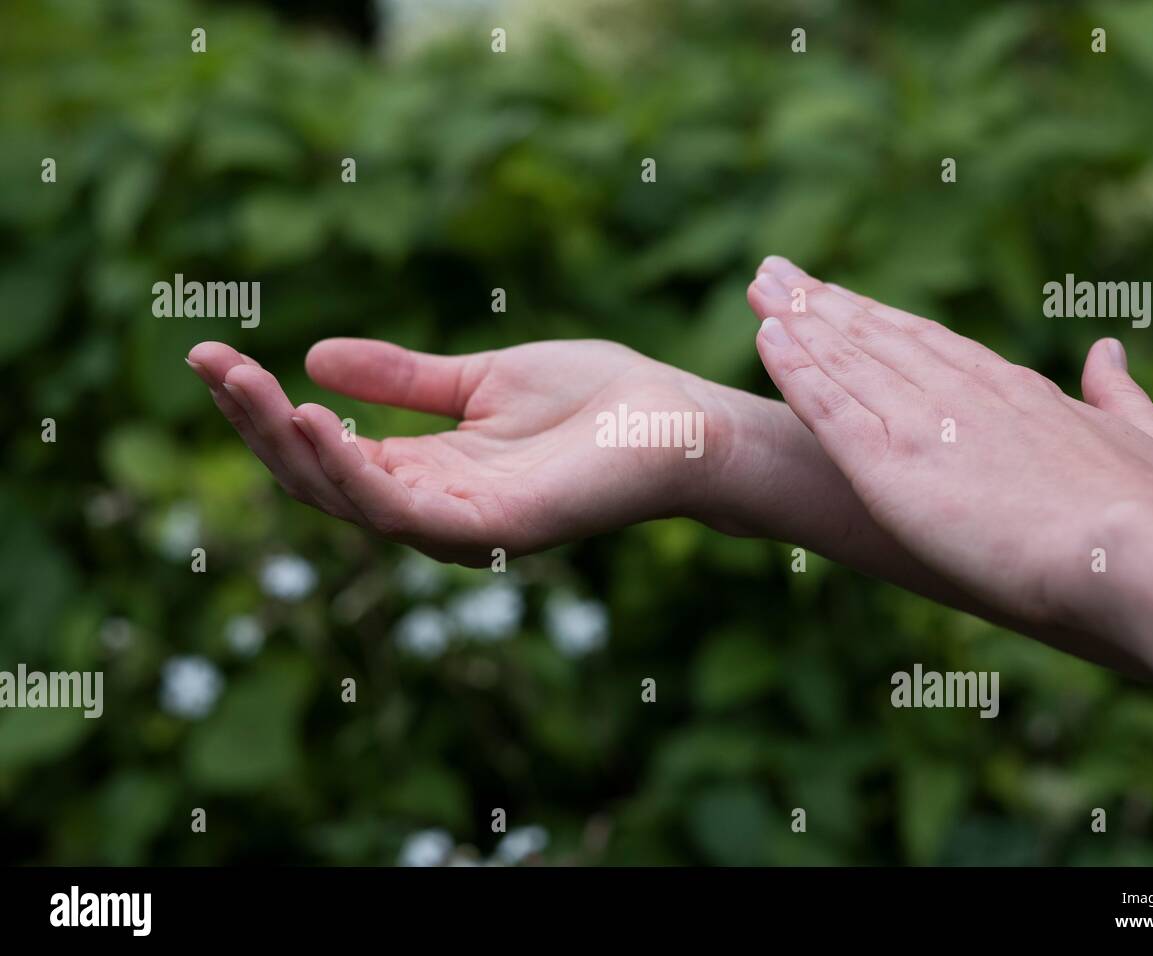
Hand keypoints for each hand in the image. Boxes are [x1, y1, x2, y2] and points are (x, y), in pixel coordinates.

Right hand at [186, 338, 726, 563]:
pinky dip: (353, 471)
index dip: (265, 409)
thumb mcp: (480, 379)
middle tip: (208, 362)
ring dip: (288, 444)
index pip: (325, 450)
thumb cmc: (595, 398)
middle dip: (257, 424)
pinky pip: (404, 511)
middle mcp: (434, 507)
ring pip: (349, 499)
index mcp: (428, 470)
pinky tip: (314, 420)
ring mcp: (463, 526)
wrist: (678, 416)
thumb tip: (315, 357)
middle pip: (320, 479)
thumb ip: (404, 380)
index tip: (212, 354)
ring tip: (245, 385)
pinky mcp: (498, 532)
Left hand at [746, 256, 1152, 633]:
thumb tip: (1107, 350)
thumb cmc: (1147, 508)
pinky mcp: (889, 463)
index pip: (927, 340)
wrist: (1128, 550)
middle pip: (874, 335)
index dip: (876, 316)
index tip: (841, 296)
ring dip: (796, 321)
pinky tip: (764, 338)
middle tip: (776, 270)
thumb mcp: (1142, 438)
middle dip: (821, 302)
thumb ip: (1114, 392)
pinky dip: (793, 370)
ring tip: (759, 287)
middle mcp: (957, 392)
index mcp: (1008, 388)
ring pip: (844, 359)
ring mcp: (921, 423)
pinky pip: (826, 406)